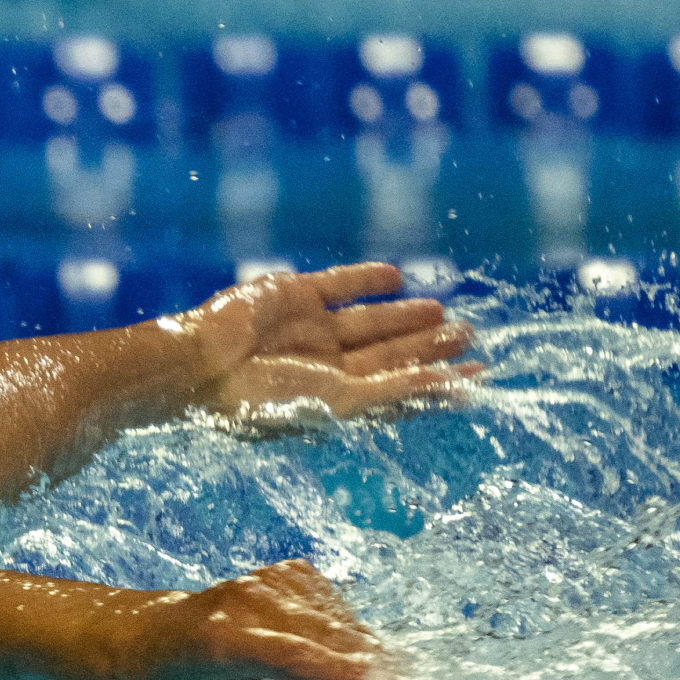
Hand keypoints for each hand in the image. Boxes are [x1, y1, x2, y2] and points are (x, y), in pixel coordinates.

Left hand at [113, 560, 425, 679]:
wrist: (140, 639)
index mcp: (226, 644)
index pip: (308, 661)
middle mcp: (249, 602)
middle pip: (337, 639)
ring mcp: (268, 580)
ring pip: (346, 622)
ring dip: (371, 661)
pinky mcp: (285, 572)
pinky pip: (337, 608)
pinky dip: (351, 638)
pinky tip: (342, 665)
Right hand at [175, 262, 479, 415]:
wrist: (202, 364)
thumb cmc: (263, 399)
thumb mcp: (340, 403)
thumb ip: (397, 391)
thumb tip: (453, 385)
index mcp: (332, 397)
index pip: (396, 387)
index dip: (437, 379)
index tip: (477, 373)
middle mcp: (323, 364)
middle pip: (388, 353)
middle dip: (429, 345)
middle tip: (469, 334)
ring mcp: (308, 329)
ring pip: (370, 320)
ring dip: (406, 316)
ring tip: (445, 312)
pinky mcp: (292, 295)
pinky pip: (338, 285)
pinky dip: (366, 279)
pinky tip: (396, 276)